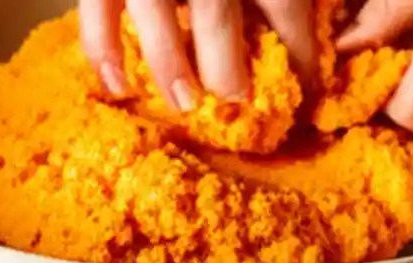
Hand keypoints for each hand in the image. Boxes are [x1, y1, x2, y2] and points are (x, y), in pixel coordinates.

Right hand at [80, 0, 316, 109]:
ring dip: (172, 67)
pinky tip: (120, 87)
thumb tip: (314, 8)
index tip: (309, 86)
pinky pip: (98, 13)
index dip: (300, 50)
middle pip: (219, 14)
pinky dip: (104, 52)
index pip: (284, 5)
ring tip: (186, 103)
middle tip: (239, 100)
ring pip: (160, 18)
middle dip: (231, 67)